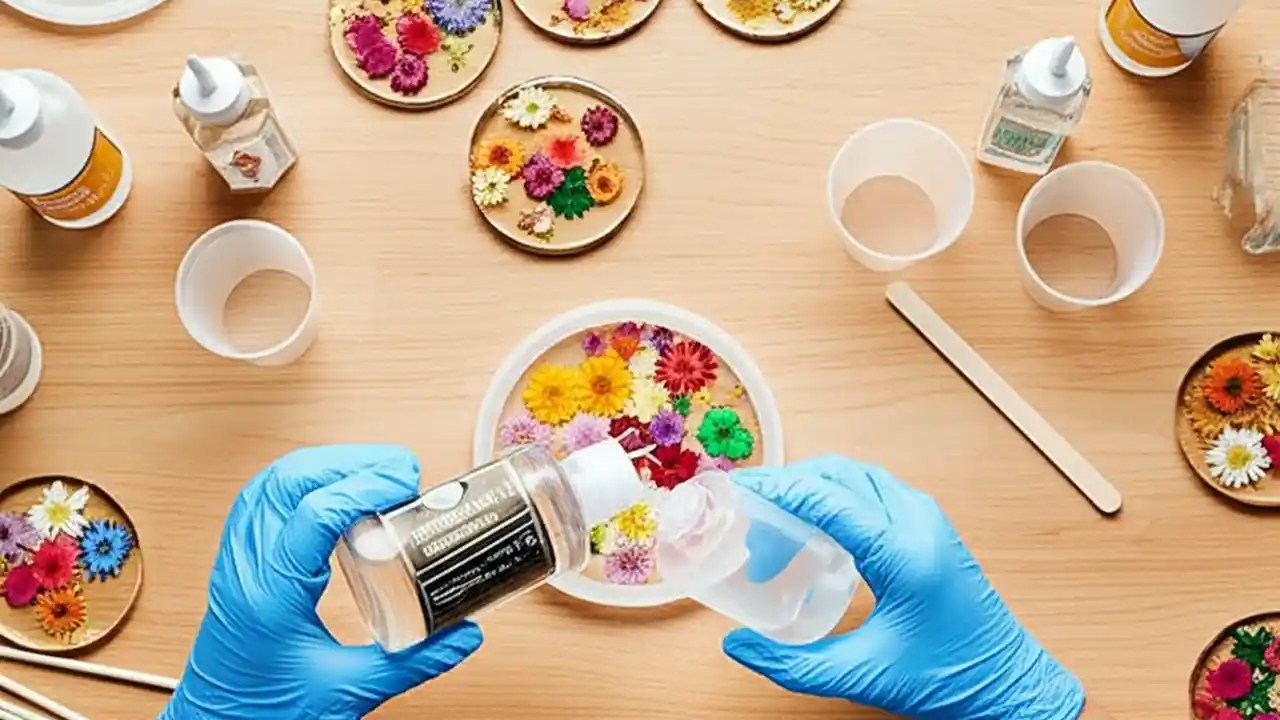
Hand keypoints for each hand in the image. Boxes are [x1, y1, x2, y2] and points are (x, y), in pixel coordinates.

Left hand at [162, 445, 482, 719]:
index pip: (314, 510)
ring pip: (270, 482)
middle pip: (288, 479)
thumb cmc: (262, 715)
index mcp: (270, 594)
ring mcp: (235, 561)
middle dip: (349, 461)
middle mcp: (245, 568)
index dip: (366, 483)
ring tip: (372, 473)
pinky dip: (300, 482)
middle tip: (399, 470)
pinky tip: (331, 491)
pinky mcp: (236, 563)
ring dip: (324, 465)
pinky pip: (261, 499)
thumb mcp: (347, 693)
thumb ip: (412, 663)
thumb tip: (462, 634)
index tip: (406, 482)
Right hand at [722, 456, 1084, 719]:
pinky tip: (817, 527)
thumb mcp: (865, 676)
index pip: (829, 500)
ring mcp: (930, 521)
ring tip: (776, 519)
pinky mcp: (932, 529)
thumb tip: (738, 648)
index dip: (779, 489)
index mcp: (905, 554)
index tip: (741, 489)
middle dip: (790, 484)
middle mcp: (920, 524)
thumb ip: (794, 665)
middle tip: (749, 508)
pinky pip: (877, 491)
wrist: (1010, 686)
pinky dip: (839, 496)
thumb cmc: (951, 679)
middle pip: (841, 475)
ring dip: (815, 487)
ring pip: (859, 477)